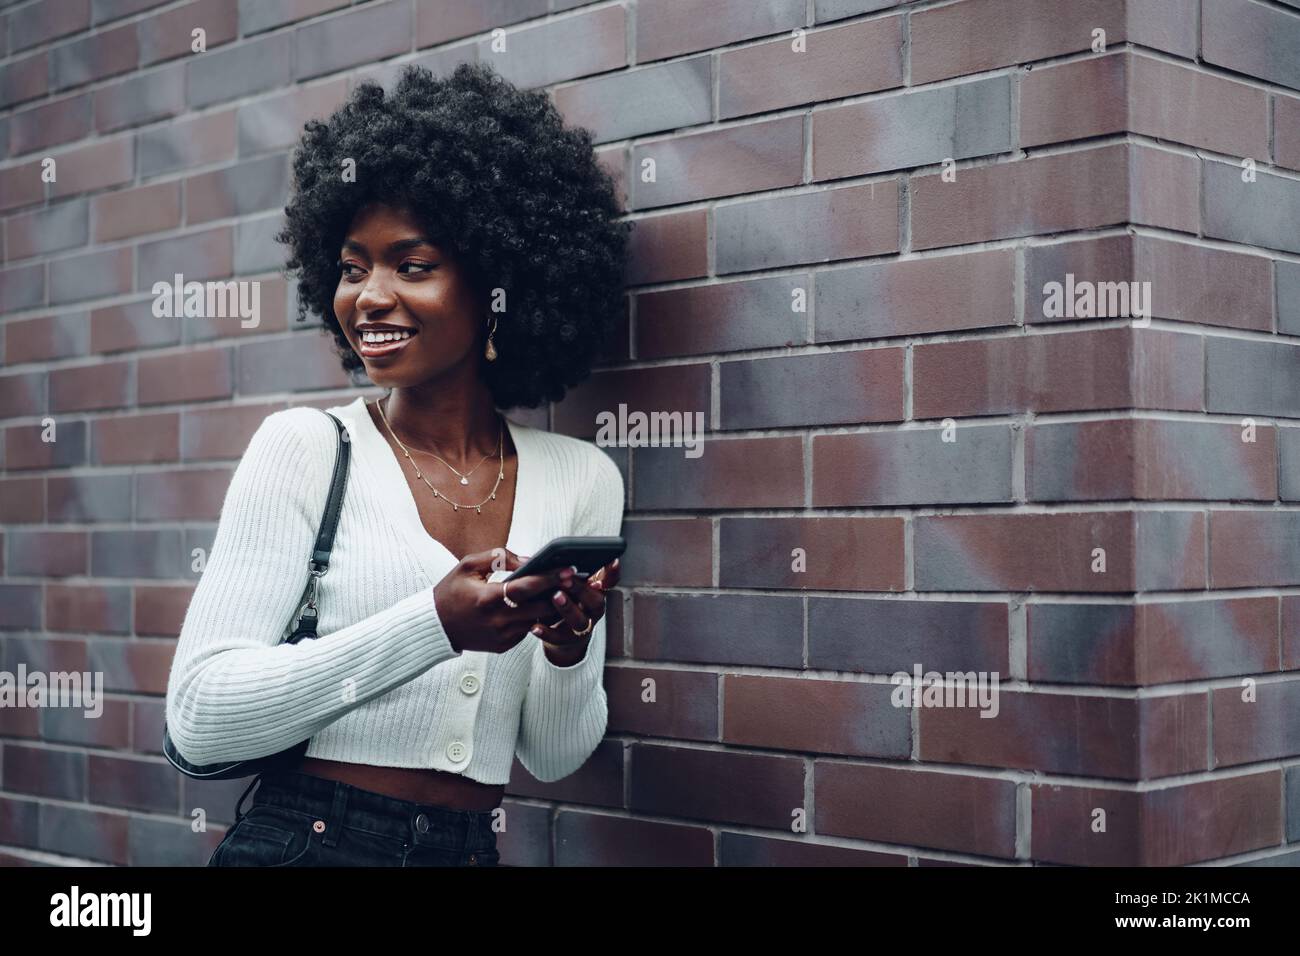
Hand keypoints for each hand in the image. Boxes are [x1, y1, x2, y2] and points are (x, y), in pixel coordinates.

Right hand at [433, 548, 577, 653]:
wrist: (436, 626)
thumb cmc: (452, 590)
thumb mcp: (468, 565)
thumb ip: (499, 557)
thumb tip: (529, 559)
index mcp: (487, 599)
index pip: (526, 587)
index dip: (550, 578)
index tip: (568, 570)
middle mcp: (497, 621)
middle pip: (540, 608)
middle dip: (561, 594)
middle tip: (578, 582)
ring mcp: (502, 636)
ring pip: (538, 621)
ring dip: (554, 607)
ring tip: (569, 592)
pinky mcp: (504, 646)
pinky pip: (528, 631)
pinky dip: (538, 619)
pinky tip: (548, 606)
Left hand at [529, 557, 620, 652]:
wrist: (562, 634)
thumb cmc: (565, 600)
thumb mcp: (568, 583)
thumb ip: (563, 571)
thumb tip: (545, 558)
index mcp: (595, 592)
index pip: (609, 581)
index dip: (612, 573)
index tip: (613, 561)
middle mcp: (593, 610)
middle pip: (595, 601)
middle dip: (582, 589)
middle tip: (567, 579)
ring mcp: (582, 626)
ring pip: (579, 621)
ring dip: (568, 608)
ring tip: (555, 596)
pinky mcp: (567, 640)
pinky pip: (557, 638)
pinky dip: (547, 632)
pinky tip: (535, 626)